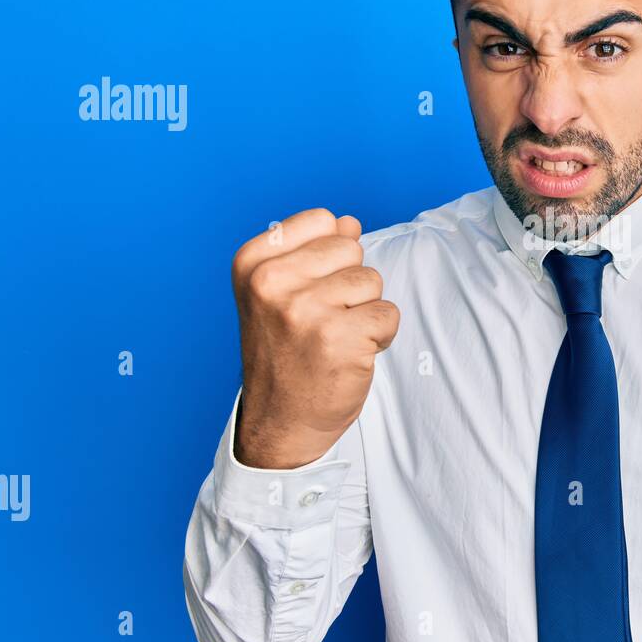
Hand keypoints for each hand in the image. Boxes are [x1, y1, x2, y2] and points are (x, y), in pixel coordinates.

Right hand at [230, 208, 398, 468]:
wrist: (280, 421)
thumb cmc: (286, 353)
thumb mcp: (283, 293)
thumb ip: (314, 252)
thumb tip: (349, 222)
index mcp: (253, 263)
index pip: (323, 220)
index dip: (329, 256)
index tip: (306, 291)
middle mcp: (271, 283)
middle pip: (351, 249)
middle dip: (349, 284)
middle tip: (322, 321)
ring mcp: (304, 310)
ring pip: (372, 281)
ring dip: (364, 311)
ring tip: (334, 338)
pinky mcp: (339, 338)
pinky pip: (388, 313)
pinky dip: (380, 335)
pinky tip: (350, 354)